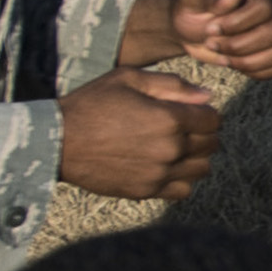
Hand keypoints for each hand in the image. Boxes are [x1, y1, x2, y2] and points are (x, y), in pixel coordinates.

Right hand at [57, 67, 220, 199]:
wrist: (58, 141)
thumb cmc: (91, 104)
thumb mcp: (128, 79)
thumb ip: (172, 85)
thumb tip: (206, 96)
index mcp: (169, 118)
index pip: (214, 120)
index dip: (205, 113)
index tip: (191, 112)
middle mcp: (170, 148)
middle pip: (211, 144)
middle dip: (202, 133)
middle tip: (182, 128)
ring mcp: (159, 173)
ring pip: (202, 169)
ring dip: (195, 157)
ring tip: (175, 147)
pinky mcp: (146, 191)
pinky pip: (183, 190)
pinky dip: (181, 179)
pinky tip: (166, 167)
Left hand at [164, 0, 271, 79]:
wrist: (193, 29)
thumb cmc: (192, 10)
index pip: (264, 7)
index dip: (237, 24)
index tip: (210, 29)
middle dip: (239, 45)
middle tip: (212, 44)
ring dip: (248, 61)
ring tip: (224, 57)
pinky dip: (257, 70)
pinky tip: (235, 63)